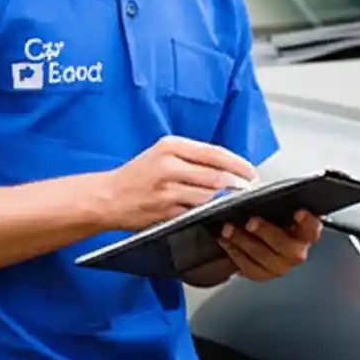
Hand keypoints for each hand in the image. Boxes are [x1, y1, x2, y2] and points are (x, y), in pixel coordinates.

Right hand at [104, 136, 255, 230]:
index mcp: (171, 146)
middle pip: (215, 175)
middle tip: (248, 189)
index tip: (251, 172)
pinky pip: (195, 212)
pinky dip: (206, 212)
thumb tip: (228, 167)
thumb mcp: (163, 154)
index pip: (214, 153)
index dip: (237, 164)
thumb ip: (193, 158)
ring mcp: (166, 190)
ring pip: (208, 196)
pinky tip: (211, 213)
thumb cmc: (138, 175)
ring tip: (231, 201)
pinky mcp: (165, 211)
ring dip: (223, 200)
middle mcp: (168, 165)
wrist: (108, 197)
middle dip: (237, 184)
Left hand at [216, 210, 323, 281]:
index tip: (298, 212)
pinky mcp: (264, 275)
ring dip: (242, 241)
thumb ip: (273, 203)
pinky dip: (235, 253)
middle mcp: (297, 251)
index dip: (307, 221)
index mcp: (306, 231)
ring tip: (228, 229)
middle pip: (286, 246)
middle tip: (250, 222)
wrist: (260, 236)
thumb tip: (254, 193)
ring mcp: (281, 266)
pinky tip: (225, 242)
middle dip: (266, 232)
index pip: (313, 227)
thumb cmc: (271, 218)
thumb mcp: (275, 207)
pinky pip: (249, 268)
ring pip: (263, 257)